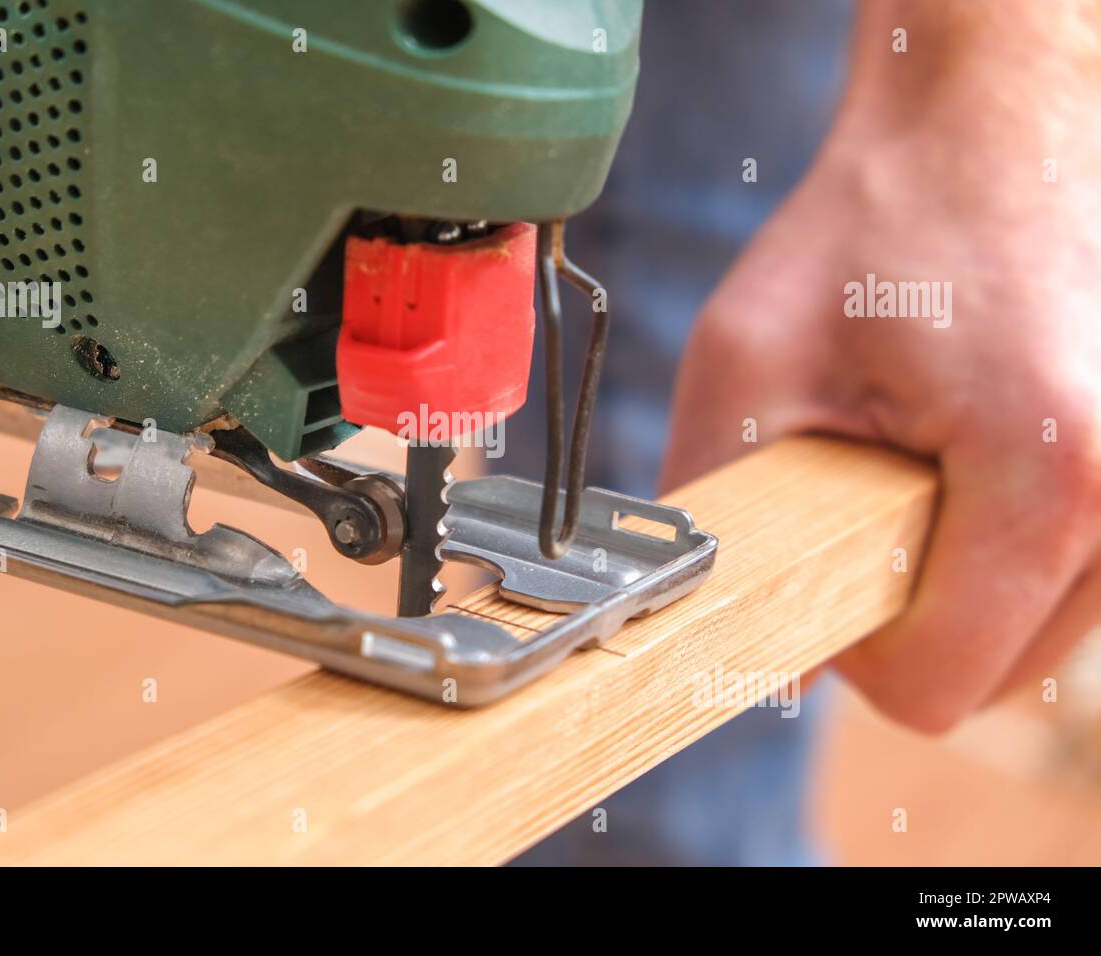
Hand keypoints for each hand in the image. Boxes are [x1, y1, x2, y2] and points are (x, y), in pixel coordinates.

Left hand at [661, 0, 1100, 730]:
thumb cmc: (865, 237)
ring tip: (908, 473)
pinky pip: (1052, 598)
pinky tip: (950, 481)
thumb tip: (743, 644)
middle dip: (894, 620)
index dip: (843, 645)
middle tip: (853, 504)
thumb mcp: (744, 365)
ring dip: (943, 593)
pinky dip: (988, 567)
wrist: (971, 143)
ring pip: (1021, 646)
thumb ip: (725, 518)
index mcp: (1045, 477)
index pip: (930, 686)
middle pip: (979, 678)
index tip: (810, 557)